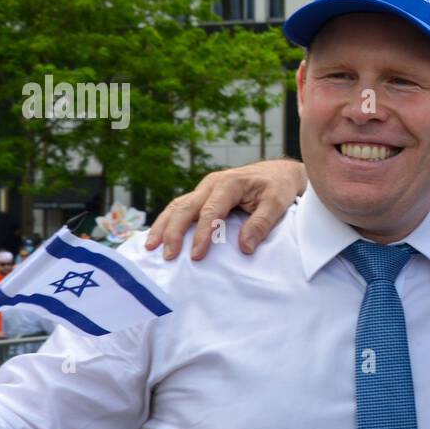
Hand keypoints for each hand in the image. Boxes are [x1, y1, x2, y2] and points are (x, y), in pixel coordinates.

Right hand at [145, 159, 308, 260]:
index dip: (202, 234)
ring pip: (177, 206)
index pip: (210, 211)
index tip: (197, 255)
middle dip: (173, 232)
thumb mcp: (277, 204)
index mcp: (228, 183)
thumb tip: (244, 248)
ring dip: (163, 226)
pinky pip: (181, 208)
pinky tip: (158, 237)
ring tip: (151, 247)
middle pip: (185, 207)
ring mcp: (204, 189)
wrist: (279, 173)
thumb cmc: (278, 187)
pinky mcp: (202, 196)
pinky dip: (167, 222)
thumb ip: (261, 224)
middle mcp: (211, 184)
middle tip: (167, 255)